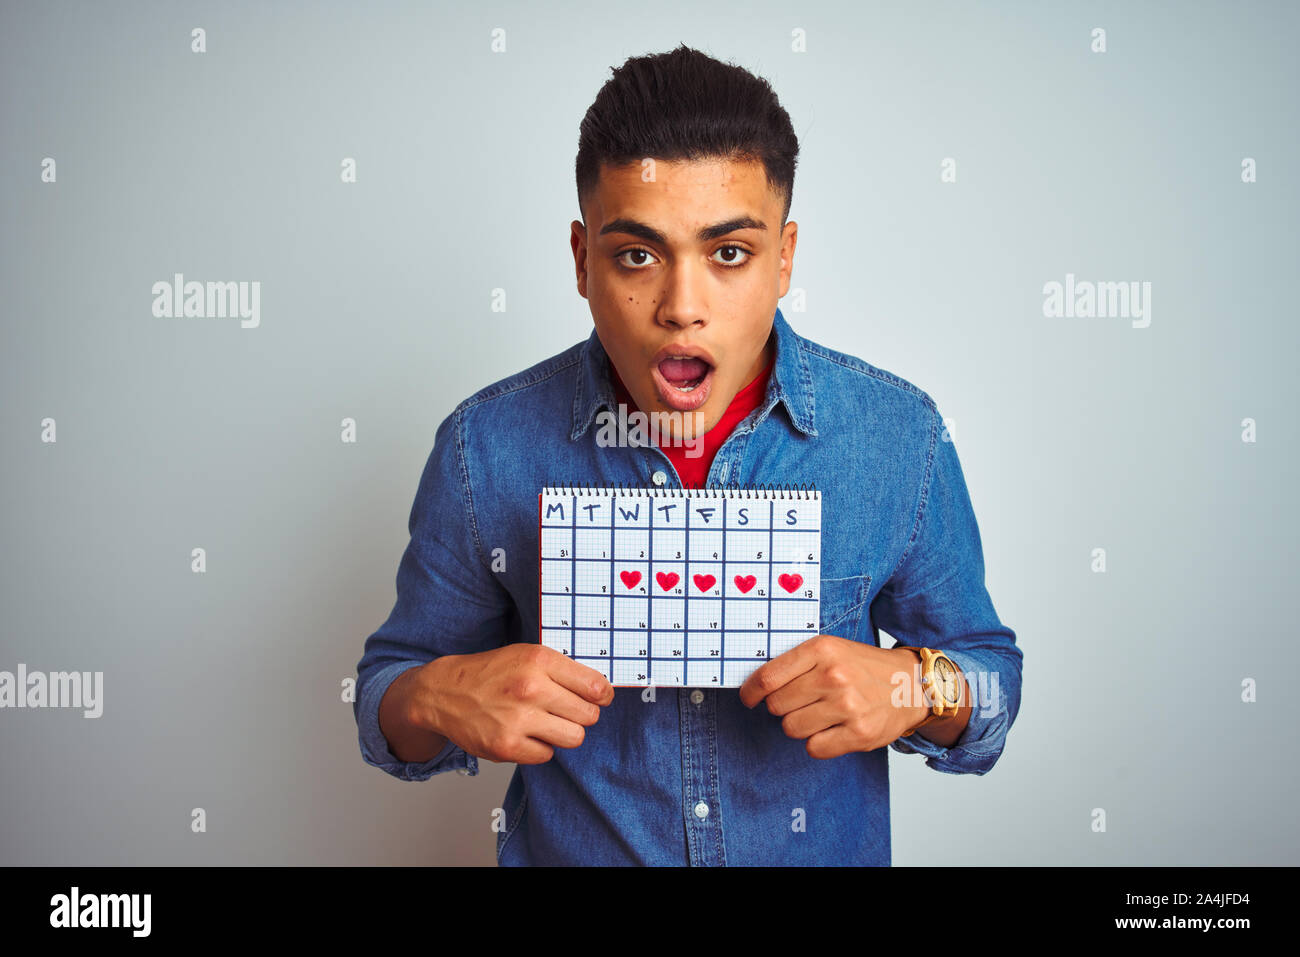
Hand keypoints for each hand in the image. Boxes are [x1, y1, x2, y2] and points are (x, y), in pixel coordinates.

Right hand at [398, 643, 614, 764]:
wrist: (443, 692)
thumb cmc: (490, 673)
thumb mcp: (526, 655)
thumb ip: (562, 670)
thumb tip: (602, 691)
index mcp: (539, 660)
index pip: (595, 686)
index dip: (602, 696)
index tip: (600, 698)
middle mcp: (530, 688)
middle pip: (588, 715)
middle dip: (581, 715)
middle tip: (564, 711)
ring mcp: (518, 719)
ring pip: (574, 738)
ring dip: (563, 733)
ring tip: (545, 723)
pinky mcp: (507, 746)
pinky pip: (547, 754)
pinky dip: (540, 747)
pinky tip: (525, 733)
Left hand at [738, 635, 926, 758]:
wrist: (911, 685)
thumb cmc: (863, 667)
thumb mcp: (831, 649)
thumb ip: (796, 663)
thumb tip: (755, 685)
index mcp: (822, 650)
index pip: (768, 678)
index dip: (750, 692)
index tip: (748, 698)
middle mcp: (834, 676)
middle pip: (777, 706)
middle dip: (783, 707)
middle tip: (803, 703)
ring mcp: (848, 706)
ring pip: (792, 729)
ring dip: (801, 725)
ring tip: (821, 715)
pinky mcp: (859, 733)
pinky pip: (814, 748)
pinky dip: (818, 743)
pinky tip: (833, 729)